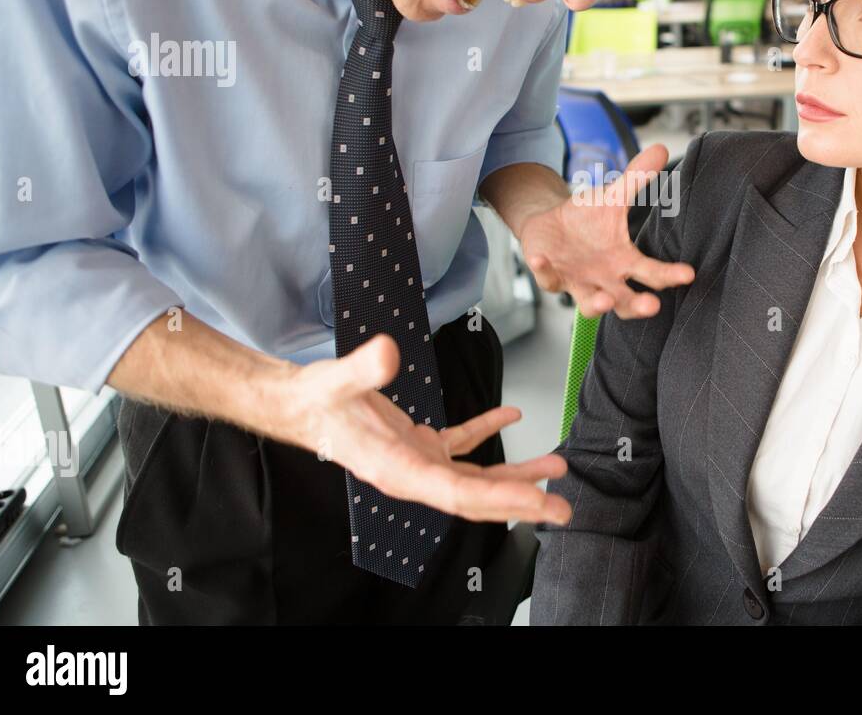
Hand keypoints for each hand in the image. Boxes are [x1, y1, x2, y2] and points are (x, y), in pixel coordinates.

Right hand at [281, 334, 571, 524]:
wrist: (298, 404)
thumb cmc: (316, 401)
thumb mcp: (336, 382)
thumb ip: (363, 370)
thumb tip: (388, 354)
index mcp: (398, 470)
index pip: (458, 494)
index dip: (501, 500)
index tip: (537, 502)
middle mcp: (413, 474)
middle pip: (476, 498)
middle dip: (521, 502)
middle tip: (563, 508)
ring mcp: (418, 461)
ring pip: (475, 477)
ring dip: (515, 475)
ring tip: (554, 468)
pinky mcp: (418, 443)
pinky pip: (461, 444)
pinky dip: (487, 431)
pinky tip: (512, 417)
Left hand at [519, 143, 694, 318]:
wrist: (551, 225)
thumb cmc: (588, 218)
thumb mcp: (612, 197)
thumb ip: (636, 177)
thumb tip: (662, 148)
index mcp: (625, 262)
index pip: (652, 274)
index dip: (670, 275)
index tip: (688, 274)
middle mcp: (606, 280)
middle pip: (626, 301)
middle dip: (639, 305)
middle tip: (652, 305)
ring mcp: (579, 282)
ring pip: (591, 304)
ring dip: (597, 304)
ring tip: (604, 300)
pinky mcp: (552, 277)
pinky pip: (548, 279)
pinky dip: (545, 272)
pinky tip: (542, 259)